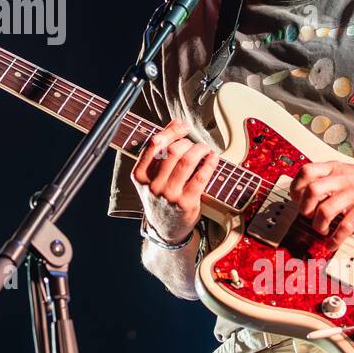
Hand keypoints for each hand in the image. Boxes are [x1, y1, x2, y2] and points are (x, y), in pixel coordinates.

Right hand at [131, 120, 218, 241]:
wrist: (165, 229)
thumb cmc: (160, 197)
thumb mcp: (151, 176)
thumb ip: (160, 151)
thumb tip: (176, 123)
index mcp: (140, 175)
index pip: (154, 144)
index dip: (171, 131)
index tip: (183, 127)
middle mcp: (152, 185)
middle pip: (172, 151)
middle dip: (187, 141)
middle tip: (194, 143)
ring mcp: (169, 195)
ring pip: (186, 161)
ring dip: (199, 149)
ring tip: (204, 148)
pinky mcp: (186, 203)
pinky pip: (201, 177)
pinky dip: (209, 163)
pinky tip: (213, 158)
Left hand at [289, 161, 353, 246]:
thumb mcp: (348, 172)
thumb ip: (328, 179)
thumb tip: (305, 194)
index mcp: (335, 169)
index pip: (306, 172)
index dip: (296, 186)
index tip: (297, 199)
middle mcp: (342, 179)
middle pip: (312, 191)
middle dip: (304, 207)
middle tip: (308, 216)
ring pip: (325, 210)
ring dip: (318, 225)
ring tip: (321, 230)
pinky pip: (345, 226)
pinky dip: (335, 238)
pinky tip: (333, 243)